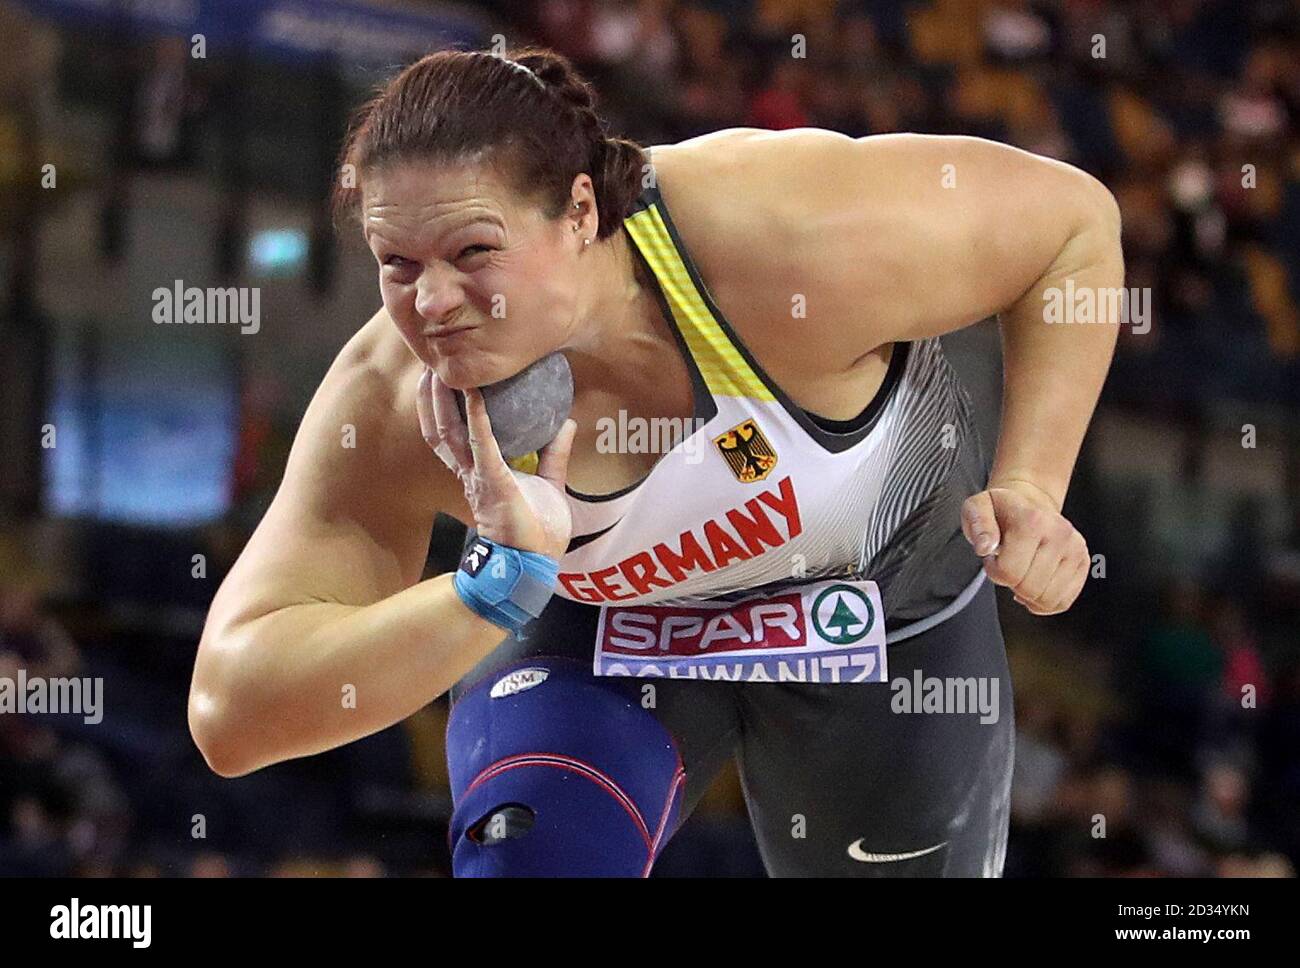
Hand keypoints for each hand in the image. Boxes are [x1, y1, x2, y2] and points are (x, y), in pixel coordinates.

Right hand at [417, 367, 577, 558]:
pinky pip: (480, 444)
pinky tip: (473, 394)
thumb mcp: (550, 484)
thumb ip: (555, 454)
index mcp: (481, 474)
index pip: (455, 436)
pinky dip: (476, 417)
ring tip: (440, 371)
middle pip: (441, 429)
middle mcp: (470, 473)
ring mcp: (477, 478)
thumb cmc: (537, 533)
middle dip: (432, 398)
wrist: (533, 565)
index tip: (443, 380)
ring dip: (442, 401)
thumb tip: (567, 423)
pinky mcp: (492, 482)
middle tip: (431, 365)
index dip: (444, 409)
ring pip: (448, 433)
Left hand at [961, 480, 1089, 615]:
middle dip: (1012, 584)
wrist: (1030, 502)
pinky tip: (1035, 585)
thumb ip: (977, 525)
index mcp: (1033, 520)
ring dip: (1028, 595)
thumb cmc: (1001, 510)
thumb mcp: (977, 507)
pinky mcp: (1083, 562)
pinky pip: (1064, 601)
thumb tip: (985, 547)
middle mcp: (1060, 534)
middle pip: (1030, 589)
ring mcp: (1075, 549)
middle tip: (1008, 565)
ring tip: (1022, 573)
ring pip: (1048, 599)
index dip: (994, 572)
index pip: (1010, 572)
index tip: (993, 558)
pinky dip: (1045, 602)